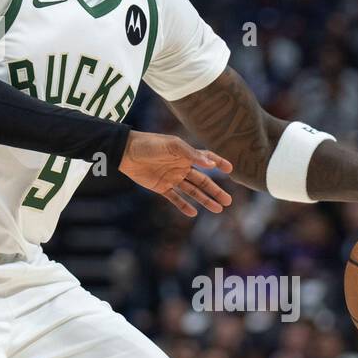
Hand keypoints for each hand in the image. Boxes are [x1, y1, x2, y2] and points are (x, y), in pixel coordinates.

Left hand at [119, 132, 233, 216]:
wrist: (126, 152)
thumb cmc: (150, 144)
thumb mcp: (172, 146)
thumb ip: (192, 155)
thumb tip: (212, 165)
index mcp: (185, 154)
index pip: (206, 158)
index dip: (218, 163)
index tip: (230, 170)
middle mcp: (181, 167)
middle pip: (202, 181)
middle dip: (215, 191)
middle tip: (228, 201)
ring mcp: (172, 178)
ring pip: (192, 191)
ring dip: (204, 200)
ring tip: (217, 209)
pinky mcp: (161, 187)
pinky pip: (175, 198)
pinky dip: (183, 205)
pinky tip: (193, 213)